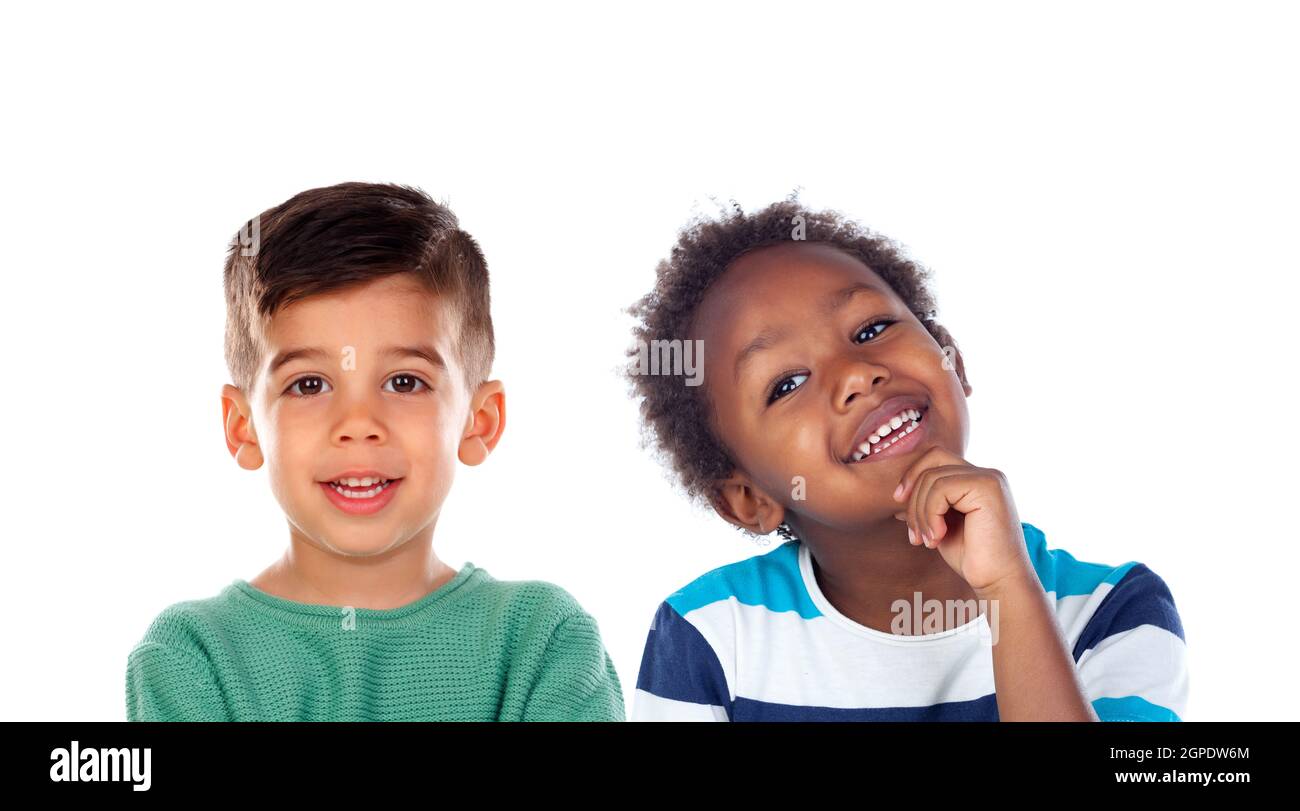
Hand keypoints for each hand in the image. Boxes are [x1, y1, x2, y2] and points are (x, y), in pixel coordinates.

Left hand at [892, 446, 1031, 594]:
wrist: (999, 581)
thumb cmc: (972, 557)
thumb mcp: (940, 525)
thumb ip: (925, 505)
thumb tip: (899, 494)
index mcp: (976, 480)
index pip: (935, 459)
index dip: (912, 478)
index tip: (900, 510)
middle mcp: (986, 474)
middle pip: (932, 459)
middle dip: (913, 494)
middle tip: (913, 532)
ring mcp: (989, 478)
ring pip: (932, 478)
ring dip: (920, 513)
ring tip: (926, 541)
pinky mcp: (988, 487)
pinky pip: (941, 489)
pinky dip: (930, 514)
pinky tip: (937, 538)